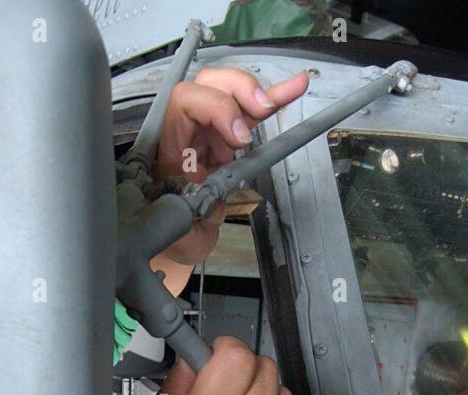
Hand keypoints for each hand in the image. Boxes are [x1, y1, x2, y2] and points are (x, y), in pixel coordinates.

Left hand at [154, 67, 308, 266]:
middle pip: (208, 84)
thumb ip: (187, 217)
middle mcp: (191, 132)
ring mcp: (212, 131)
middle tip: (260, 113)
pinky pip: (253, 112)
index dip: (216, 109)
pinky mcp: (232, 136)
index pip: (185, 103)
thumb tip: (203, 197)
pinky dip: (276, 98)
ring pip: (231, 89)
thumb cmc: (176, 231)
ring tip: (274, 103)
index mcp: (173, 149)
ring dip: (257, 92)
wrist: (180, 237)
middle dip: (237, 91)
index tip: (240, 138)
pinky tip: (294, 87)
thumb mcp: (178, 234)